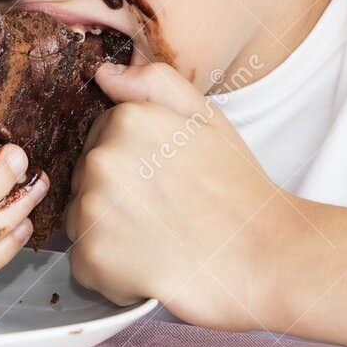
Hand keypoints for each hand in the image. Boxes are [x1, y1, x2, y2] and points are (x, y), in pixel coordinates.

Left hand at [65, 60, 289, 330]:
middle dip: (115, 199)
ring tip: (160, 242)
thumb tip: (103, 74)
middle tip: (166, 214)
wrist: (265, 258)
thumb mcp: (208, 118)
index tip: (164, 183)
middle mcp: (101, 158)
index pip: (100, 140)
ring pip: (80, 221)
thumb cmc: (239, 192)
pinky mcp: (92, 255)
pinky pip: (83, 263)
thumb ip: (155, 83)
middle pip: (84, 180)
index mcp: (126, 120)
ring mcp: (93, 207)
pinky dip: (110, 273)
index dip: (132, 165)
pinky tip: (150, 270)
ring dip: (110, 236)